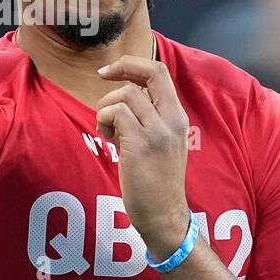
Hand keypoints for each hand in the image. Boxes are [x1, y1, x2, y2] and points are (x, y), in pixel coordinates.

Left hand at [95, 55, 189, 256]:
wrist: (164, 215)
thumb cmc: (157, 181)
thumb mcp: (162, 142)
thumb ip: (149, 118)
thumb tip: (125, 96)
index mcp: (178, 117)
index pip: (160, 71)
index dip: (133, 64)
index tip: (112, 72)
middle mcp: (172, 119)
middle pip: (150, 72)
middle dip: (121, 67)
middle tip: (102, 77)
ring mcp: (158, 131)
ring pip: (126, 94)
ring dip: (106, 106)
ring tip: (108, 129)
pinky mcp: (141, 144)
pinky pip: (116, 113)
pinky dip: (104, 120)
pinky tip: (108, 138)